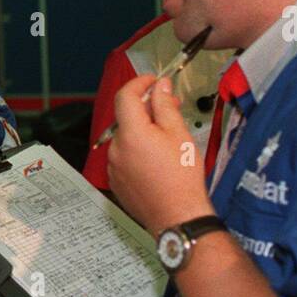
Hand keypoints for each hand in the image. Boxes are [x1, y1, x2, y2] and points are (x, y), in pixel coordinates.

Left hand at [107, 75, 215, 235]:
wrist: (177, 216)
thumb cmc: (182, 177)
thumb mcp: (179, 133)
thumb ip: (165, 105)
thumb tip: (160, 86)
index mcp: (131, 132)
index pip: (125, 96)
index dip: (139, 83)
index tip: (153, 81)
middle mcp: (116, 148)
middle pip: (126, 118)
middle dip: (146, 108)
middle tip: (170, 106)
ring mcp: (114, 166)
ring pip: (126, 138)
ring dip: (142, 131)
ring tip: (167, 137)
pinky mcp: (116, 181)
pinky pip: (124, 157)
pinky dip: (138, 150)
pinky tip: (157, 158)